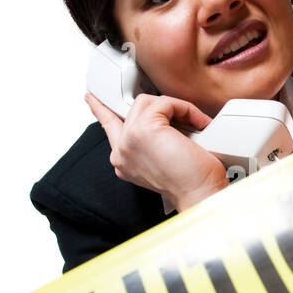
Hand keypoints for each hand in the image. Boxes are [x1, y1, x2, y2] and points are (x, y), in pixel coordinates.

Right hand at [85, 92, 227, 211]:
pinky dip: (186, 109)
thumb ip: (153, 140)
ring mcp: (128, 140)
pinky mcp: (143, 130)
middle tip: (187, 114)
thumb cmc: (193, 182)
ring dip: (177, 108)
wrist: (201, 194)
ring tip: (195, 125)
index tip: (91, 98)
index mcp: (124, 160)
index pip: (108, 128)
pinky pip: (165, 102)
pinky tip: (198, 123)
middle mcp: (121, 152)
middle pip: (135, 108)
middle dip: (162, 106)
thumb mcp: (166, 158)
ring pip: (148, 102)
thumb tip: (165, 116)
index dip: (100, 110)